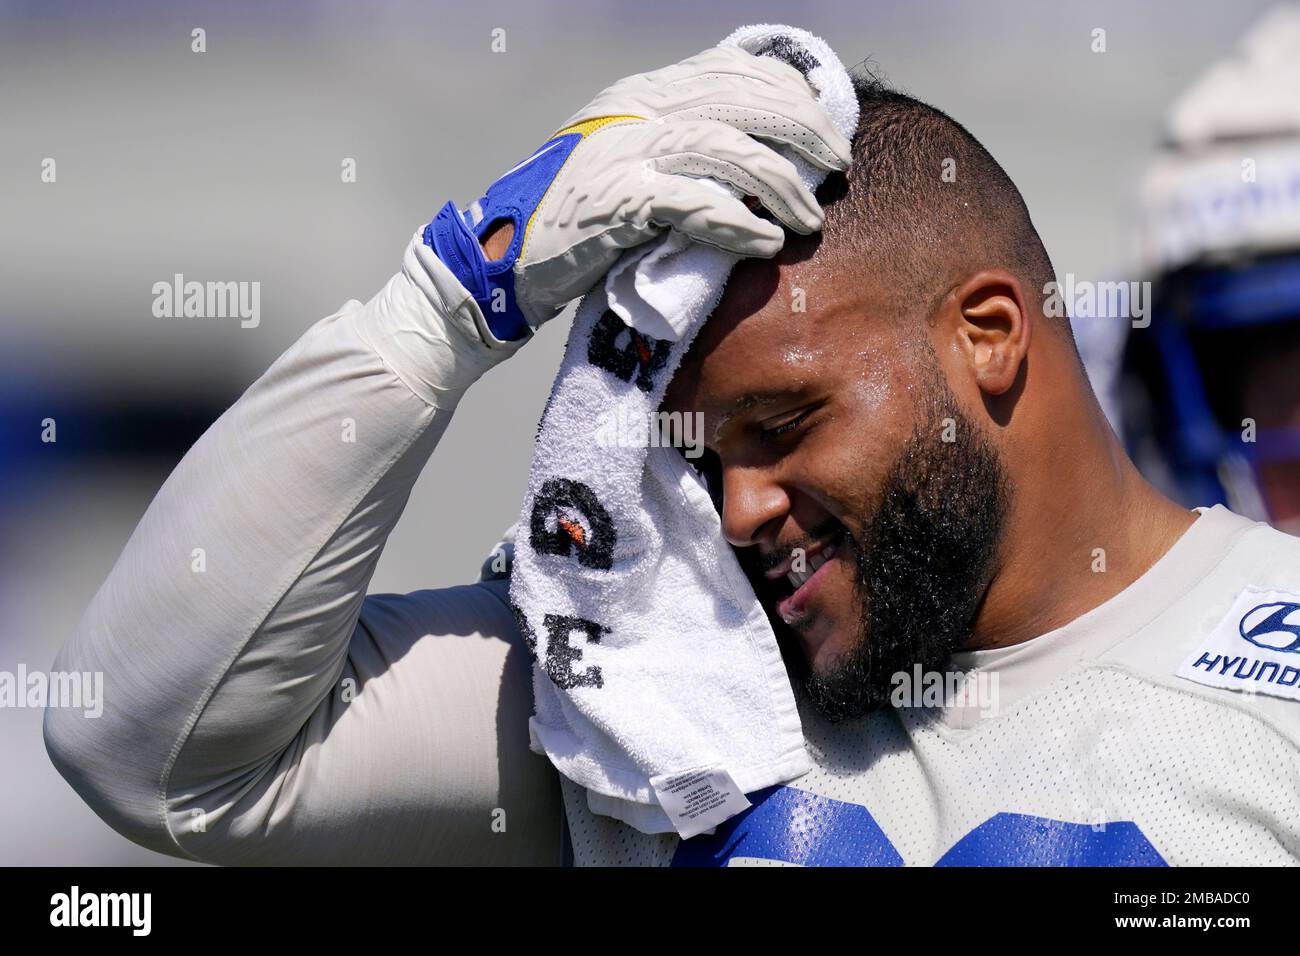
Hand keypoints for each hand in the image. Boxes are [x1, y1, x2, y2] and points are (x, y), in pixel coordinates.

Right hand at [424, 45, 852, 340]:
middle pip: (743, 98)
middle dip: (804, 130)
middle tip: (837, 166)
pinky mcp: (616, 201)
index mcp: (641, 94)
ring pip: (729, 148)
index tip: (822, 123)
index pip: (731, 67)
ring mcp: (624, 152)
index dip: (788, 89)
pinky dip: (739, 223)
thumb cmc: (569, 220)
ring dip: (782, 186)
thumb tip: (751, 155)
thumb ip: (676, 147)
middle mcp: (635, 110)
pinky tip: (765, 242)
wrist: (500, 259)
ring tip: (808, 219)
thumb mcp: (623, 160)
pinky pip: (696, 203)